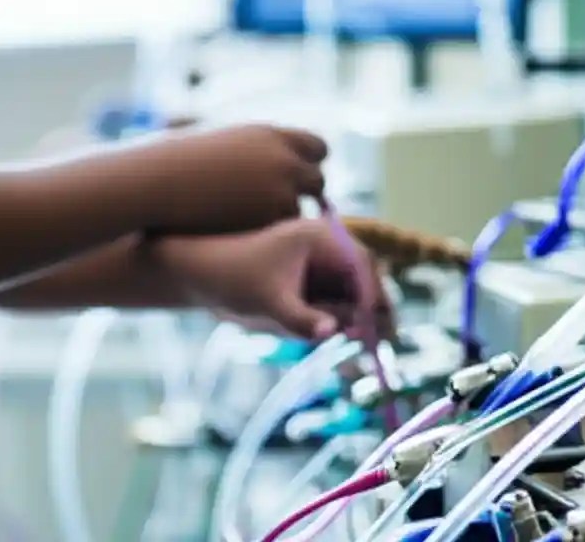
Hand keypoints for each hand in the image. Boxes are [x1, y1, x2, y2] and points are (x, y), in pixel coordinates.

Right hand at [142, 124, 327, 234]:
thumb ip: (253, 152)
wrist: (153, 186)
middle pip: (318, 180)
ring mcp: (281, 191)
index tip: (296, 178)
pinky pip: (283, 233)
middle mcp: (284, 160)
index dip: (307, 164)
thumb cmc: (174, 163)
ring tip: (247, 224)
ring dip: (281, 218)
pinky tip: (241, 235)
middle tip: (281, 207)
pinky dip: (268, 236)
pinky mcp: (271, 221)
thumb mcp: (219, 144)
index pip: (317, 147)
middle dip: (303, 194)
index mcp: (271, 135)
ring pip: (300, 211)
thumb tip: (274, 166)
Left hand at [154, 218, 394, 339]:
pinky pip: (340, 305)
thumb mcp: (267, 303)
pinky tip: (347, 342)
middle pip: (365, 279)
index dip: (373, 294)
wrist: (203, 277)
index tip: (375, 325)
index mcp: (319, 238)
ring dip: (361, 319)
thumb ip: (301, 319)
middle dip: (374, 309)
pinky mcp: (315, 285)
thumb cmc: (233, 280)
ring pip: (355, 295)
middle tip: (381, 341)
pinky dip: (345, 323)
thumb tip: (333, 332)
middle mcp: (327, 249)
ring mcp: (322, 267)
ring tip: (365, 346)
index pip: (360, 264)